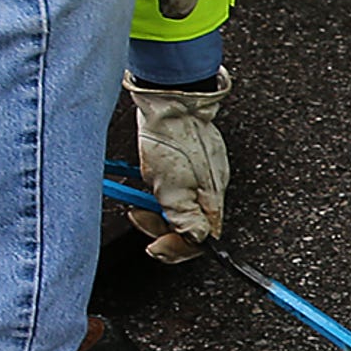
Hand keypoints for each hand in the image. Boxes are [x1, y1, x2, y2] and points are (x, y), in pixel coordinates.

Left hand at [123, 71, 229, 260]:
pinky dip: (158, 190)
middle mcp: (210, 189)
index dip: (176, 248)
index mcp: (211, 199)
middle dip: (161, 227)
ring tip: (139, 199)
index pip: (201, 241)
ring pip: (180, 205)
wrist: (169, 101)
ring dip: (157, 208)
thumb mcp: (172, 188)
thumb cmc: (172, 138)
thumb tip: (196, 241)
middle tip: (138, 215)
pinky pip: (176, 186)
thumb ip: (184, 219)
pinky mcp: (190, 160)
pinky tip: (147, 181)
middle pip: (189, 224)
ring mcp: (201, 174)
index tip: (153, 245)